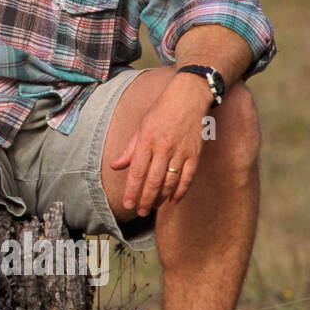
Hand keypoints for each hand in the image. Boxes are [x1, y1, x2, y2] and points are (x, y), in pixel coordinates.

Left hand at [109, 73, 210, 217]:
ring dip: (161, 198)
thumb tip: (115, 166)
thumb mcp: (141, 127)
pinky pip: (187, 177)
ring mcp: (181, 151)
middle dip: (145, 199)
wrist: (188, 97)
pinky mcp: (195, 153)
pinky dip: (180, 190)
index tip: (127, 204)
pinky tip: (173, 200)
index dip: (132, 190)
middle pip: (153, 180)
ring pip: (170, 181)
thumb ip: (129, 149)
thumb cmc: (161, 111)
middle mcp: (163, 147)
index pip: (137, 171)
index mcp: (146, 140)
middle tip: (140, 212)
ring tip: (152, 207)